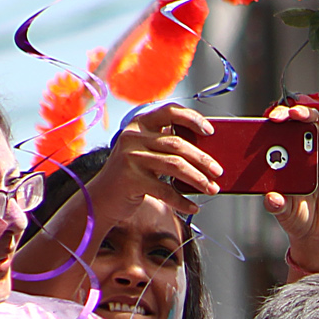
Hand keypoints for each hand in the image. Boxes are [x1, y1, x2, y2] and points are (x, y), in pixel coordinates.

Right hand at [105, 102, 225, 218]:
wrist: (100, 198)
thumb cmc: (130, 176)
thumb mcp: (144, 154)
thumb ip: (165, 146)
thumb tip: (205, 154)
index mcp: (138, 124)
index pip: (169, 111)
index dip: (192, 119)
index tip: (210, 132)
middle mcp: (132, 137)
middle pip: (177, 143)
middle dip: (202, 159)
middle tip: (218, 171)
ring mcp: (130, 157)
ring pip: (175, 165)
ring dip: (198, 179)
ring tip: (212, 188)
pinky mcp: (131, 179)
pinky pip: (165, 190)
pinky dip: (182, 200)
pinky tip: (193, 206)